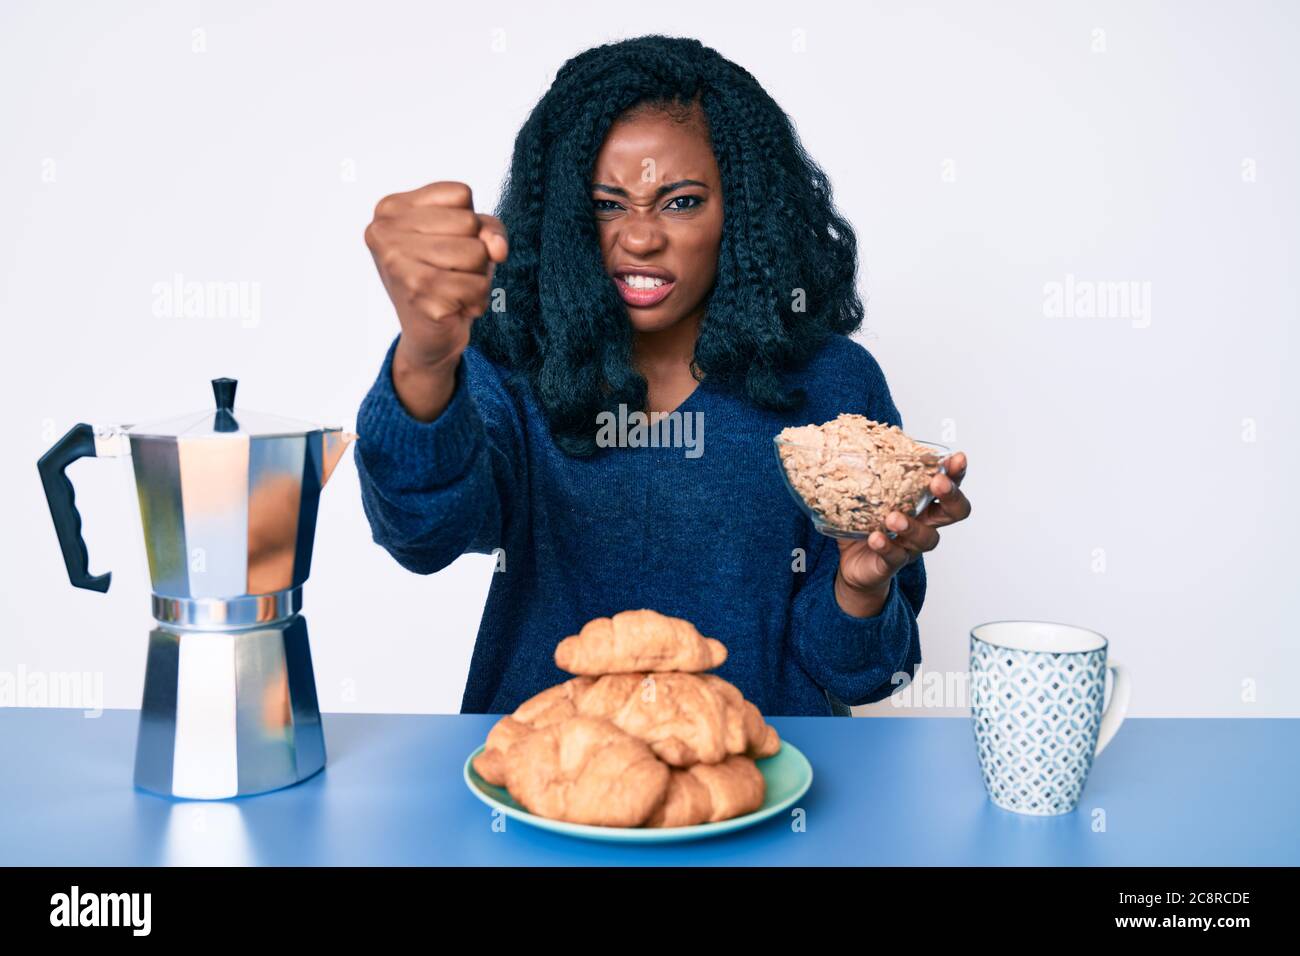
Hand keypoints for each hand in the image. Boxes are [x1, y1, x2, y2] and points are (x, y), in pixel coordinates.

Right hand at [364, 181, 508, 418]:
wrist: (430, 335)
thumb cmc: (448, 277)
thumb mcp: (471, 238)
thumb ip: (489, 228)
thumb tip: (497, 249)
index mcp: (390, 208)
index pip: (461, 194)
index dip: (469, 223)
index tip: (446, 244)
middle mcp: (385, 232)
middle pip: (470, 222)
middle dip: (475, 252)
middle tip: (451, 272)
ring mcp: (397, 263)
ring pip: (477, 253)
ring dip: (477, 277)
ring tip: (454, 289)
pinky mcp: (417, 294)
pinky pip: (477, 286)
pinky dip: (477, 300)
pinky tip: (455, 307)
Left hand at [834, 452, 971, 615]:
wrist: (854, 565)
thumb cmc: (865, 524)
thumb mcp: (867, 495)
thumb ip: (868, 473)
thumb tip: (850, 440)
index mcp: (921, 503)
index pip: (949, 485)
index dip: (956, 473)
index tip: (958, 458)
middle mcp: (924, 524)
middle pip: (954, 512)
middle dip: (951, 496)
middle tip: (938, 483)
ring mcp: (911, 546)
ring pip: (927, 538)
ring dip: (912, 526)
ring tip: (893, 517)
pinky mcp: (892, 564)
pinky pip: (895, 557)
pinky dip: (886, 546)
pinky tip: (875, 537)